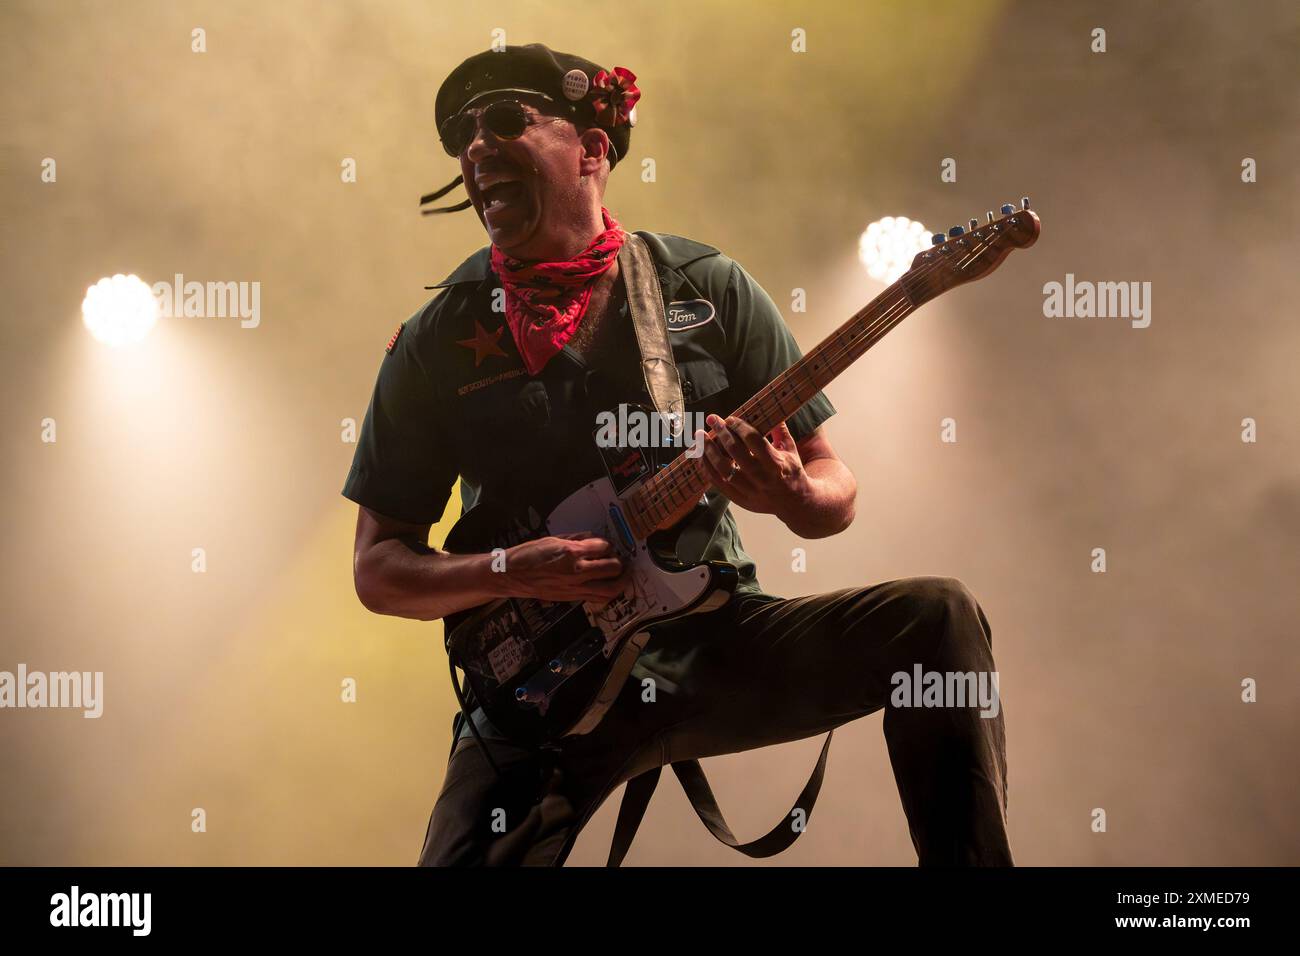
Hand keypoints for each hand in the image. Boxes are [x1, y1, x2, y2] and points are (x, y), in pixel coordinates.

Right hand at [500, 532, 629, 602]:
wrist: (511, 575)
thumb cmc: (528, 554)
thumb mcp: (553, 539)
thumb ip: (576, 539)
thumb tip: (593, 539)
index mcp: (571, 552)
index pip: (602, 547)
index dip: (607, 544)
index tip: (606, 545)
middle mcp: (577, 571)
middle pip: (613, 568)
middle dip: (621, 563)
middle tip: (622, 560)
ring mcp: (575, 587)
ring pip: (610, 589)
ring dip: (621, 581)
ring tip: (623, 575)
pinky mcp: (571, 598)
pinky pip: (597, 598)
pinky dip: (607, 592)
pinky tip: (607, 585)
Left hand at [696, 415, 810, 518]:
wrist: (794, 504)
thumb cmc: (792, 473)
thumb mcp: (791, 451)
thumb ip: (780, 431)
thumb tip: (771, 409)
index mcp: (775, 463)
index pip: (753, 439)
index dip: (739, 427)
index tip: (729, 418)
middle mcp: (761, 477)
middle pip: (735, 451)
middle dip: (721, 433)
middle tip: (712, 419)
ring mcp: (748, 490)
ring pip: (722, 468)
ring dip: (708, 450)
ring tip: (700, 437)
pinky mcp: (739, 500)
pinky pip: (717, 483)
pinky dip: (706, 468)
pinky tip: (701, 456)